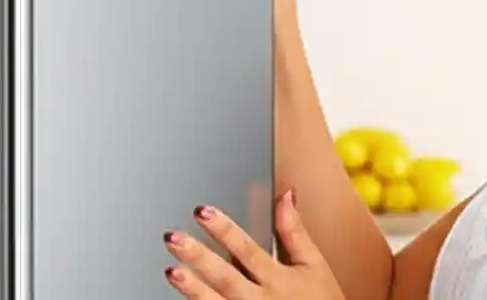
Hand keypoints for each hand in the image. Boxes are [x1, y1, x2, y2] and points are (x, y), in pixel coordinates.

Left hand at [162, 190, 343, 299]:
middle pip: (226, 277)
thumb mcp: (314, 266)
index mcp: (279, 279)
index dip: (224, 230)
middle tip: (173, 238)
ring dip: (194, 289)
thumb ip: (294, 232)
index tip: (202, 212)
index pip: (247, 250)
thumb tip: (285, 196)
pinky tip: (181, 298)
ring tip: (172, 271)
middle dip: (199, 257)